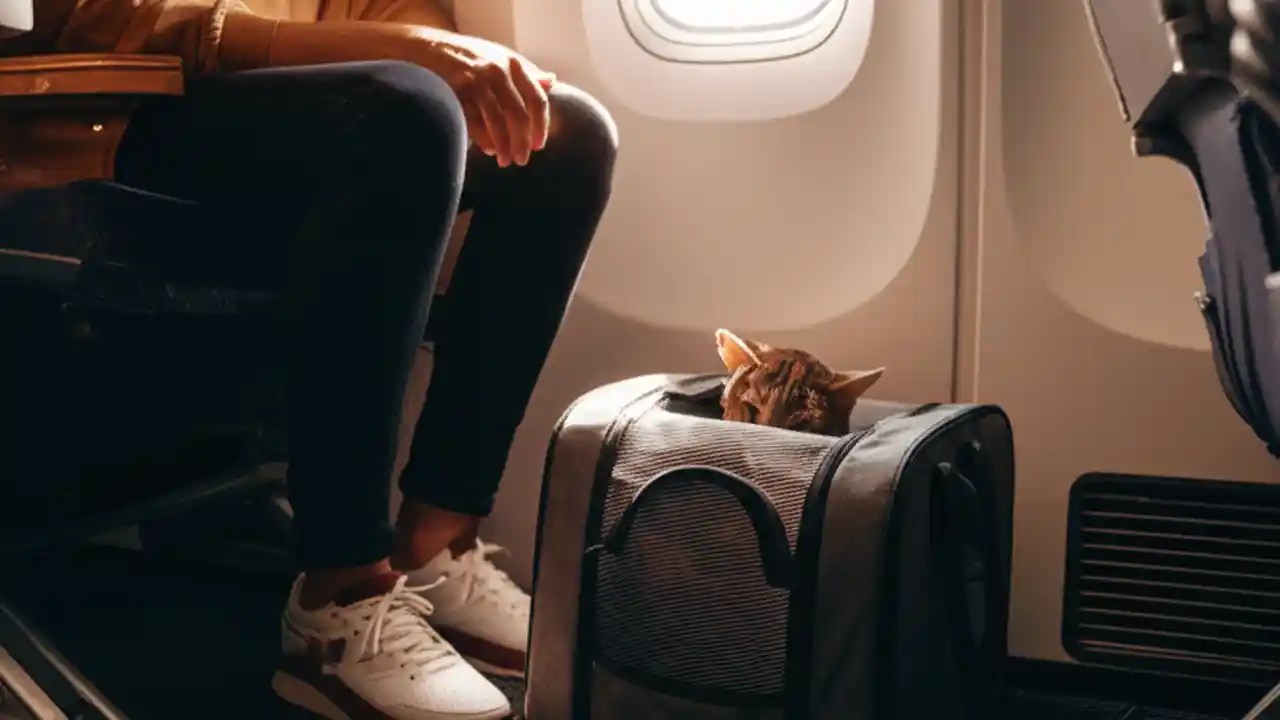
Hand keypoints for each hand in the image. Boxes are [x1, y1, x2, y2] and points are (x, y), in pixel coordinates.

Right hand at [416, 32, 555, 166]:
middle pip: (518, 115)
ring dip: (503, 146)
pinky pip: (474, 123)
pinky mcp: (456, 91)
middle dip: (522, 142)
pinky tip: (488, 150)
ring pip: (497, 122)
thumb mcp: (498, 56)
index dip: (541, 125)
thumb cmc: (466, 55)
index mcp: (513, 63)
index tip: (539, 145)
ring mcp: (476, 80)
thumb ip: (525, 71)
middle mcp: (497, 69)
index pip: (537, 98)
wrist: (424, 46)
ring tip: (505, 161)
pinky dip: (483, 140)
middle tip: (522, 160)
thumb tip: (552, 82)